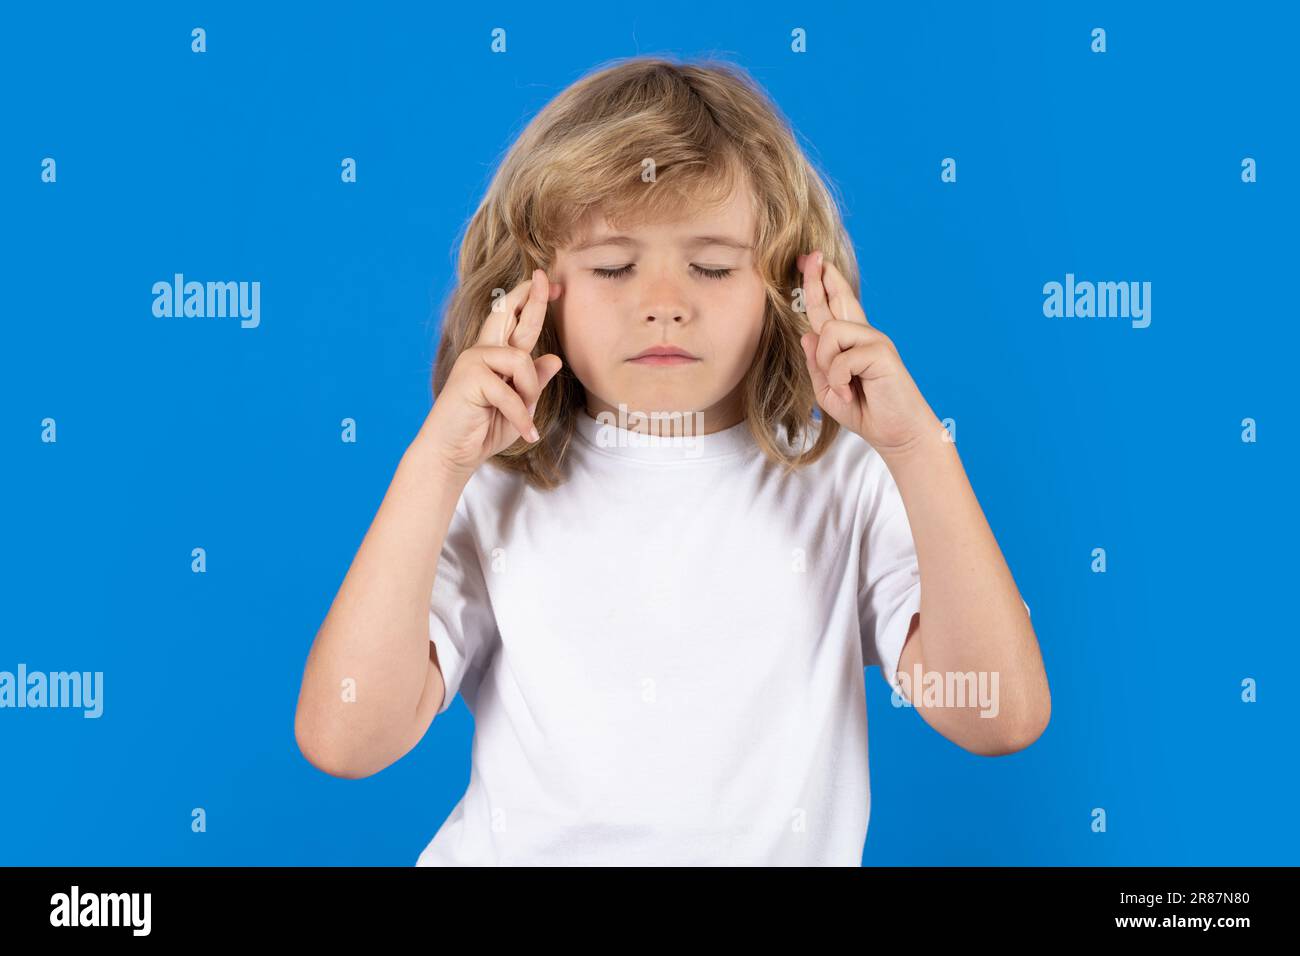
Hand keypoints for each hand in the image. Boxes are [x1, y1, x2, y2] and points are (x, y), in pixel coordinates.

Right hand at [419, 269, 564, 477]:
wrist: (451, 453)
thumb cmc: (483, 431)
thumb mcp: (519, 407)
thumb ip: (533, 383)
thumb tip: (554, 359)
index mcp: (495, 356)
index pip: (514, 321)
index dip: (532, 301)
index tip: (551, 285)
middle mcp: (483, 351)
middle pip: (507, 314)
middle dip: (530, 297)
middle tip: (545, 279)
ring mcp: (474, 360)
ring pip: (521, 360)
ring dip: (530, 393)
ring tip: (525, 418)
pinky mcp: (470, 376)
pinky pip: (511, 392)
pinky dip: (521, 416)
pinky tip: (527, 433)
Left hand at [797, 250, 939, 458]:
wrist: (897, 433)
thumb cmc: (865, 412)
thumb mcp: (828, 391)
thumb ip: (817, 365)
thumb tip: (807, 334)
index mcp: (850, 342)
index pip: (831, 307)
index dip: (819, 284)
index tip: (808, 261)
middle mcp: (863, 335)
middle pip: (837, 298)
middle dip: (819, 277)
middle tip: (810, 256)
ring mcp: (874, 340)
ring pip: (829, 332)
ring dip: (826, 365)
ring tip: (841, 387)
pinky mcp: (881, 352)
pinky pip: (840, 358)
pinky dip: (837, 380)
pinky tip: (850, 393)